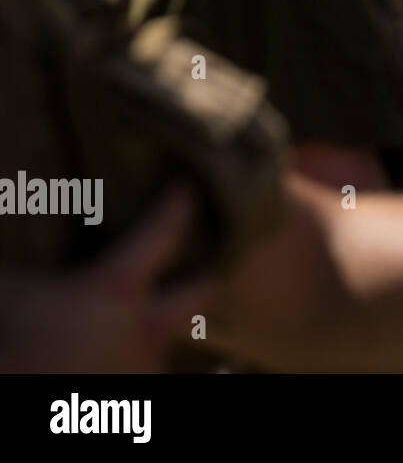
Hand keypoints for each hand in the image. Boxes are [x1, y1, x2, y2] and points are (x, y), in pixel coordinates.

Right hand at [0, 187, 213, 371]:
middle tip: (197, 267)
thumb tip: (33, 231)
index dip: (178, 206)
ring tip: (147, 317)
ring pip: (170, 337)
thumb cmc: (6, 331)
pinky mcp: (136, 397)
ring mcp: (142, 367)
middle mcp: (144, 327)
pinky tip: (118, 354)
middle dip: (201, 277)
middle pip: (200, 291)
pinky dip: (137, 360)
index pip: (163, 232)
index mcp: (116, 288)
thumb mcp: (11, 283)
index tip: (187, 187)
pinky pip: (147, 369)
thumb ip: (36, 262)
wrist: (6, 384)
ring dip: (161, 326)